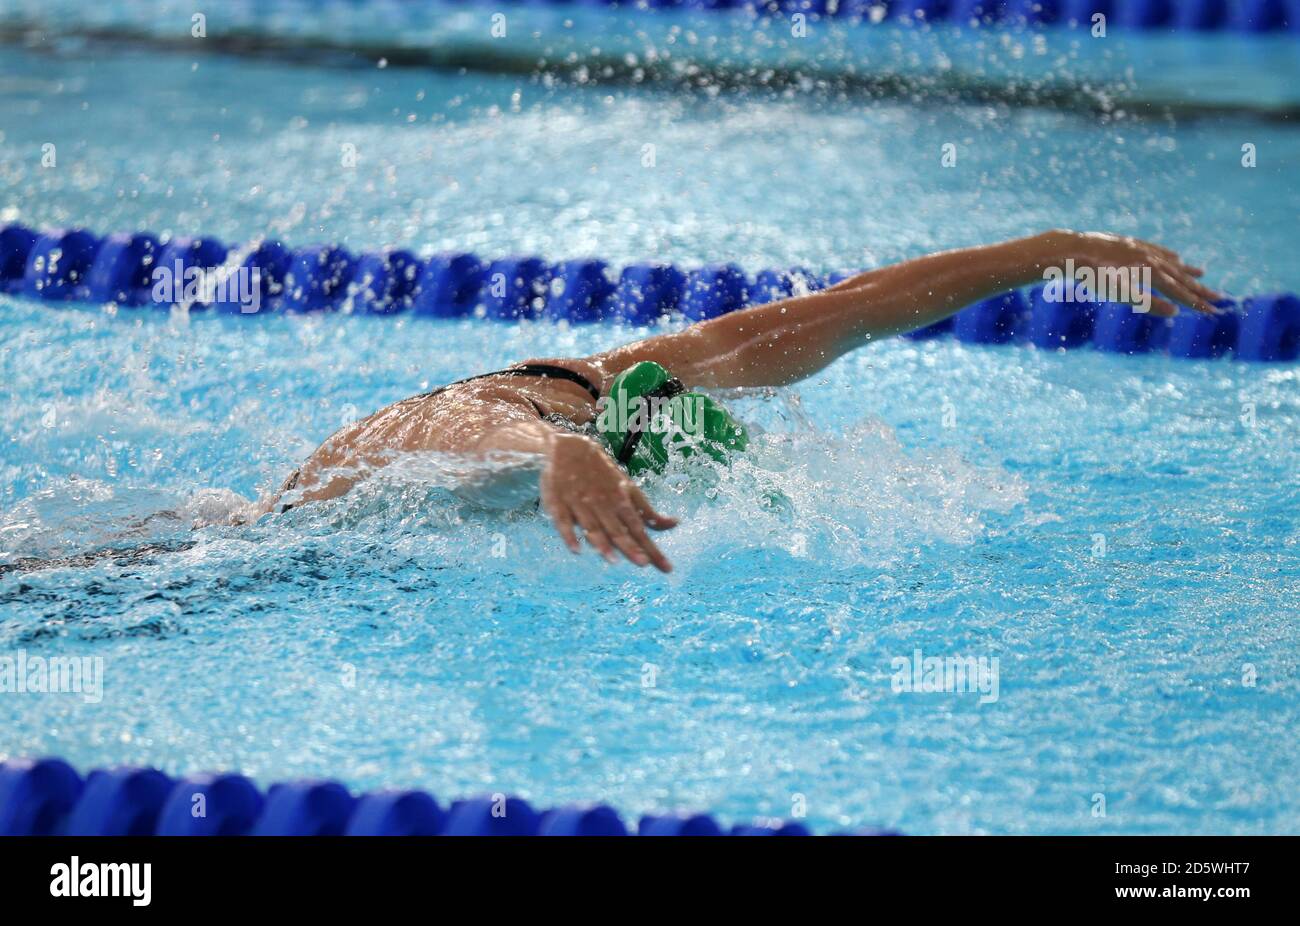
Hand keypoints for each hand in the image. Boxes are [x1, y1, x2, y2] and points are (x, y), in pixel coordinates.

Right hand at [539, 432, 677, 571]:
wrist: (569, 447)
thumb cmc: (603, 473)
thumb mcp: (629, 488)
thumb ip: (647, 511)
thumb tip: (674, 524)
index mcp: (620, 501)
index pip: (639, 528)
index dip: (652, 548)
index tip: (666, 567)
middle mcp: (602, 504)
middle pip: (617, 530)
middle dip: (630, 547)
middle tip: (643, 563)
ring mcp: (580, 504)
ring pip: (592, 526)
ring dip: (601, 543)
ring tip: (612, 560)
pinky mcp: (558, 504)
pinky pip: (563, 522)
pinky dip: (569, 535)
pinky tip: (576, 549)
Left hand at [1053, 230, 1222, 316]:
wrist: (1073, 249)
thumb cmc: (1094, 276)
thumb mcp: (1120, 294)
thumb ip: (1148, 303)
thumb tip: (1175, 312)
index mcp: (1151, 271)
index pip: (1179, 292)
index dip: (1196, 303)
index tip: (1213, 312)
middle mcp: (1151, 257)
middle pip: (1180, 277)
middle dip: (1199, 289)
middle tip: (1219, 298)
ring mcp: (1141, 249)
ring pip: (1170, 262)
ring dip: (1186, 270)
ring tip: (1202, 274)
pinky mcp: (1129, 243)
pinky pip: (1157, 250)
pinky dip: (1169, 256)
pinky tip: (1175, 257)